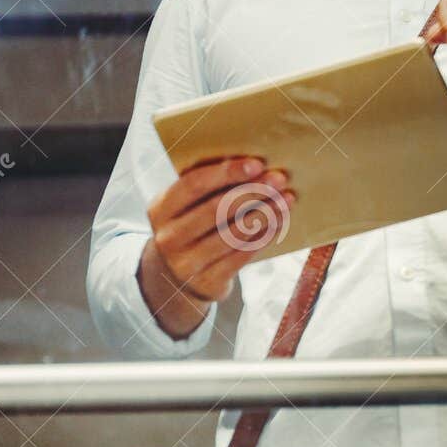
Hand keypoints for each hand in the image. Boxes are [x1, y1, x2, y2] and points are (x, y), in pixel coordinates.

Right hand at [143, 156, 295, 316]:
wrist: (174, 278)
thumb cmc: (188, 228)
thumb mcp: (183, 208)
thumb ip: (206, 188)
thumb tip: (254, 166)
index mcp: (160, 209)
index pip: (194, 185)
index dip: (226, 173)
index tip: (257, 164)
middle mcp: (169, 238)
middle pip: (217, 208)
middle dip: (253, 191)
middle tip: (279, 179)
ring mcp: (186, 264)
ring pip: (234, 233)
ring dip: (265, 213)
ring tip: (285, 199)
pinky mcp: (208, 282)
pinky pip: (242, 254)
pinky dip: (264, 235)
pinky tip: (278, 222)